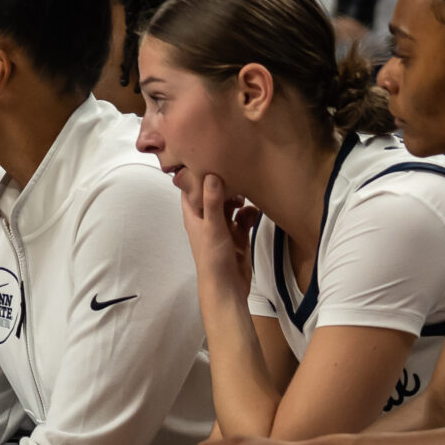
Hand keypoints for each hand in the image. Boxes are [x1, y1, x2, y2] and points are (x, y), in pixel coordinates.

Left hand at [178, 171, 258, 295]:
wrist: (227, 288)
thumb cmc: (213, 259)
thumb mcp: (213, 227)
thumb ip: (213, 202)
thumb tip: (211, 175)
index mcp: (194, 216)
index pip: (190, 188)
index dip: (196, 174)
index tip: (208, 157)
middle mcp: (207, 219)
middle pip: (213, 194)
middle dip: (224, 184)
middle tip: (236, 175)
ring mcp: (223, 227)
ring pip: (231, 205)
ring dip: (240, 199)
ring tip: (247, 195)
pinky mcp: (238, 236)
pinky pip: (244, 219)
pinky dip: (249, 215)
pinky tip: (255, 214)